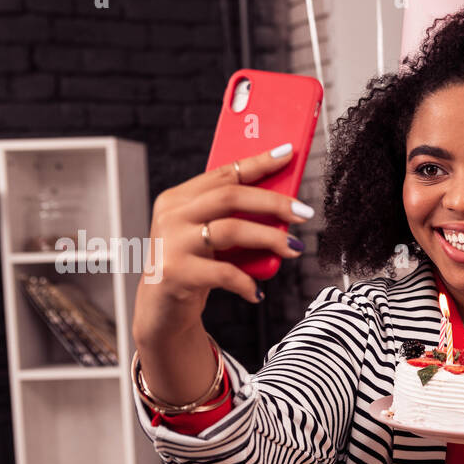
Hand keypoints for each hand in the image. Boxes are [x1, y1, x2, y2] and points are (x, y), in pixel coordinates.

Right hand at [132, 144, 312, 344]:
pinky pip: (224, 272)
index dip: (258, 162)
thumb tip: (283, 206)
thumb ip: (231, 219)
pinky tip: (257, 292)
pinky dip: (246, 283)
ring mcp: (171, 243)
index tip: (288, 153)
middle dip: (273, 202)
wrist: (160, 310)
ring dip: (270, 239)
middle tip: (304, 212)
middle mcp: (171, 216)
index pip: (224, 172)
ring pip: (231, 230)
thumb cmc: (192, 268)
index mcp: (178, 199)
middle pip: (230, 196)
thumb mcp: (207, 237)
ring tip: (294, 249)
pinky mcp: (176, 273)